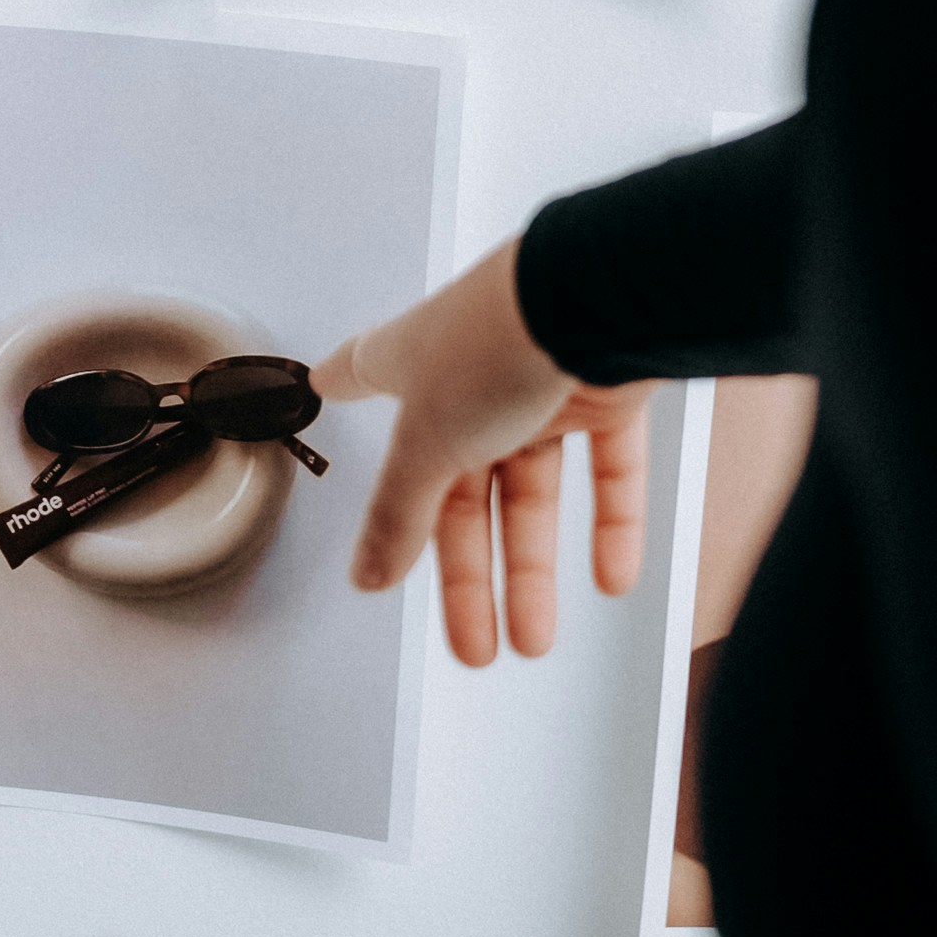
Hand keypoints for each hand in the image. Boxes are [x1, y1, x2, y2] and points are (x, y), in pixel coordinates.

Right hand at [313, 239, 652, 662]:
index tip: (326, 385)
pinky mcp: (607, 390)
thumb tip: (366, 573)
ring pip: (534, 493)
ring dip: (532, 570)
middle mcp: (472, 374)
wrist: (597, 297)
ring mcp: (540, 383)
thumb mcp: (427, 444)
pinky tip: (608, 577)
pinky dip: (610, 528)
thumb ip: (400, 515)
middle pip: (459, 486)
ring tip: (531, 637)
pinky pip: (608, 473)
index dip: (343, 384)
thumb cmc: (496, 337)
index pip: (364, 374)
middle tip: (468, 640)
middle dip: (466, 572)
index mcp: (412, 366)